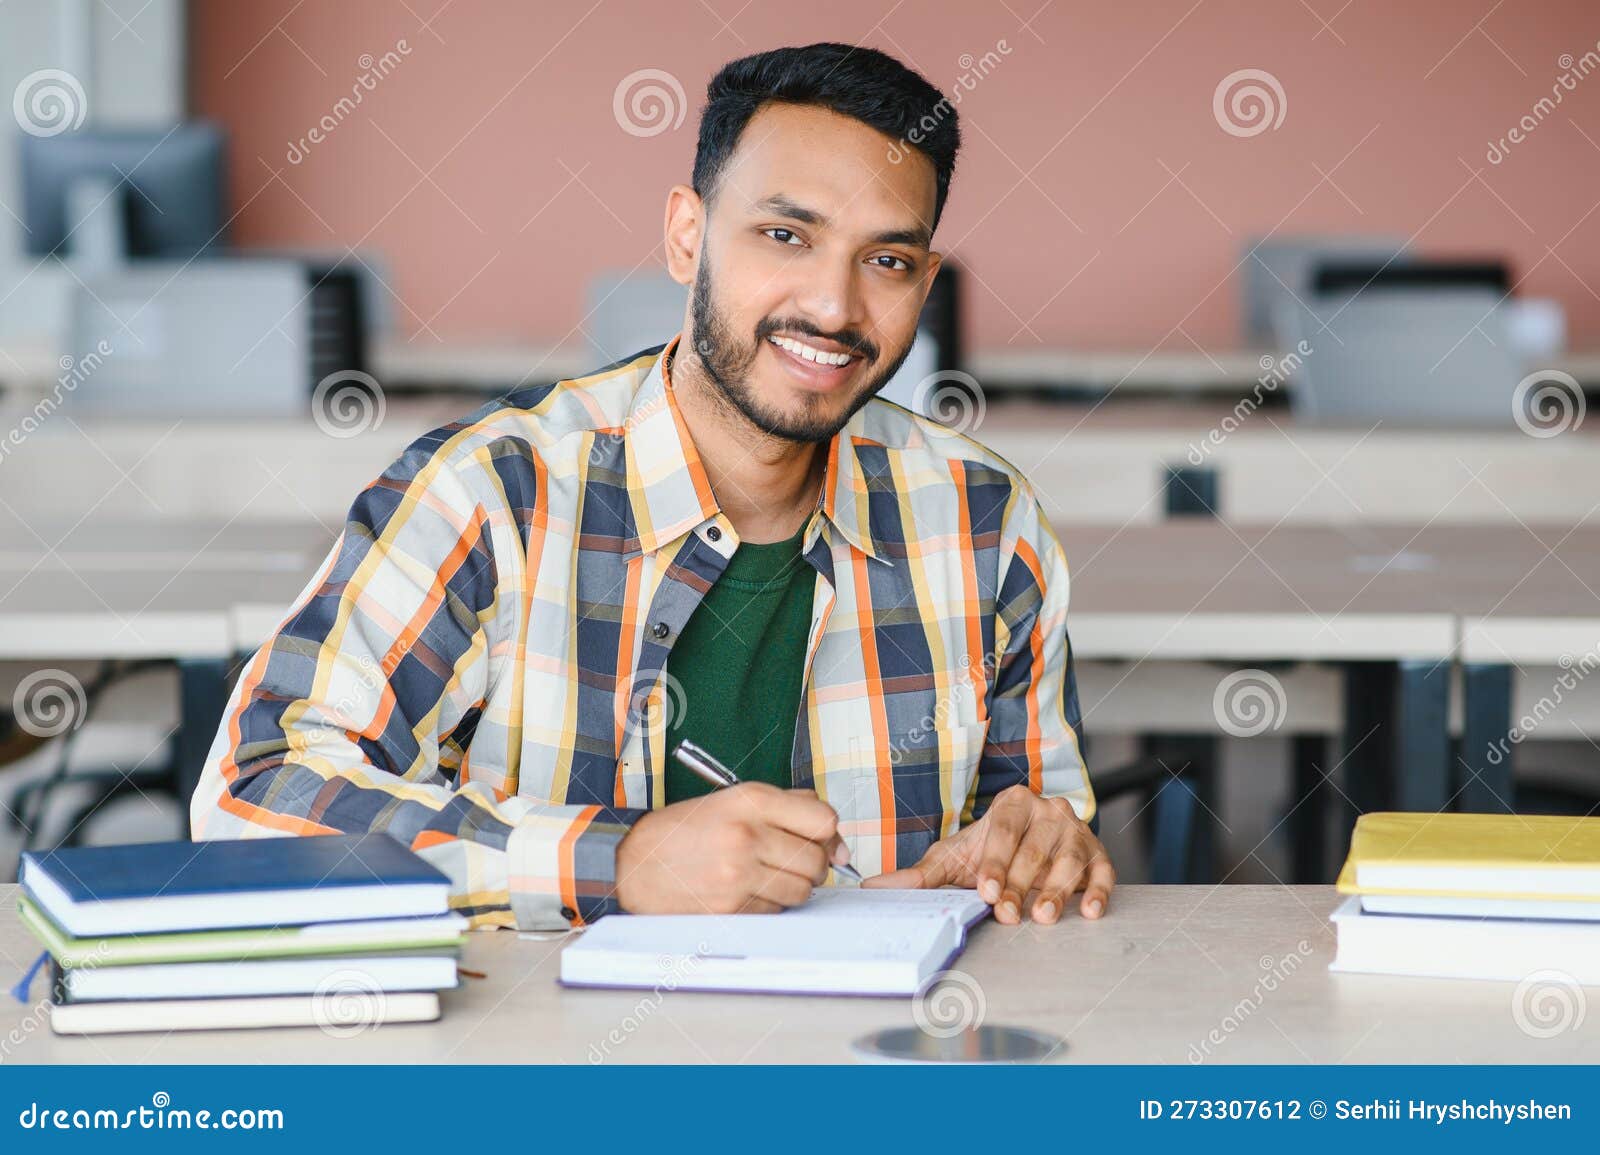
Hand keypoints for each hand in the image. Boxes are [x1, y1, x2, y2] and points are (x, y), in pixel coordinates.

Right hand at [614, 783, 851, 913]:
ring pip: (802, 891)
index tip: (817, 838)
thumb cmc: (688, 831)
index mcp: (751, 801)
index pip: (824, 819)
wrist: (637, 863)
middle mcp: (747, 835)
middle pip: (817, 860)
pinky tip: (746, 892)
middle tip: (789, 861)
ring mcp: (738, 874)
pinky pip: (776, 911)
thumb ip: (790, 810)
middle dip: (812, 864)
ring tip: (765, 877)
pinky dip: (769, 905)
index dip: (827, 832)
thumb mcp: (734, 801)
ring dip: (793, 887)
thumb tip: (839, 843)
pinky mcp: (731, 907)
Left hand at [862, 785, 1113, 924]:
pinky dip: (1098, 891)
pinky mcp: (1097, 855)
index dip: (995, 860)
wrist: (1028, 849)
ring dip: (1057, 890)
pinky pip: (1103, 872)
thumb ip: (920, 874)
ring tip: (1043, 915)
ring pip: (1069, 859)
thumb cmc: (989, 853)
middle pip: (1035, 848)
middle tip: (1009, 912)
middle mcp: (1047, 811)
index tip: (986, 890)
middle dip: (1020, 883)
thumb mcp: (954, 859)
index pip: (1003, 829)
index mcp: (1012, 803)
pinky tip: (1090, 911)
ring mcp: (1075, 832)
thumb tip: (872, 888)